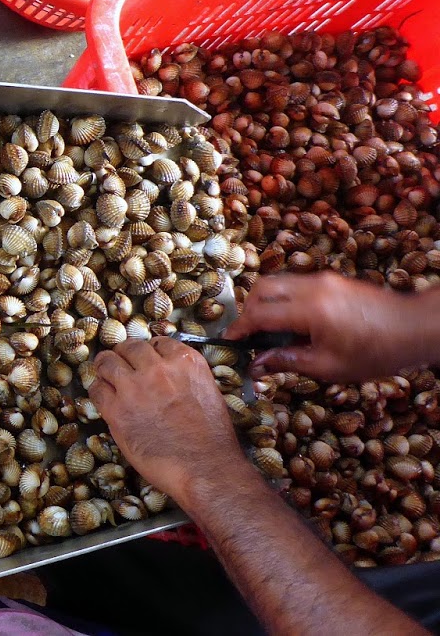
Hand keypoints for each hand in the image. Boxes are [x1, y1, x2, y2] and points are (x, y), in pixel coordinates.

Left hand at [90, 337, 250, 505]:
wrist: (205, 468)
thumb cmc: (212, 438)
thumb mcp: (207, 392)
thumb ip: (184, 376)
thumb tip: (164, 373)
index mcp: (185, 361)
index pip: (158, 342)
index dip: (149, 351)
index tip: (144, 359)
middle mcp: (157, 368)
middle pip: (130, 347)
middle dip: (125, 354)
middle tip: (122, 364)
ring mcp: (133, 387)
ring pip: (107, 362)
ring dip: (106, 367)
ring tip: (105, 374)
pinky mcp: (116, 410)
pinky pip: (97, 389)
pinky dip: (98, 390)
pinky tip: (103, 397)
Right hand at [231, 273, 431, 381]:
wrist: (415, 328)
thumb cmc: (377, 352)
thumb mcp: (329, 366)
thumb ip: (288, 361)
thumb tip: (257, 363)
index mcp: (310, 310)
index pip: (259, 314)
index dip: (240, 329)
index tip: (230, 342)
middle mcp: (313, 287)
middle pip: (262, 288)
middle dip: (248, 310)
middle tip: (249, 335)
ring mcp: (324, 279)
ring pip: (277, 282)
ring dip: (266, 303)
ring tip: (271, 330)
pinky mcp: (332, 279)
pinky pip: (296, 283)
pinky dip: (284, 299)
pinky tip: (293, 322)